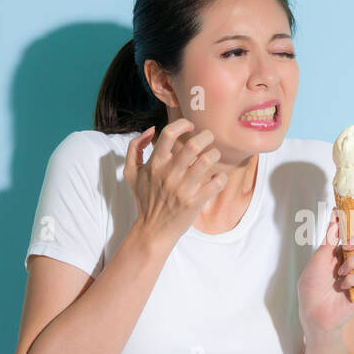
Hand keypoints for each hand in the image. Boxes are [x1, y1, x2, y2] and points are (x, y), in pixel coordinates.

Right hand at [124, 118, 225, 244]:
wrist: (153, 229)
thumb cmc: (145, 198)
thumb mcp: (131, 173)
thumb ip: (134, 148)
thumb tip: (150, 129)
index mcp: (155, 164)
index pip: (169, 134)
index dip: (183, 124)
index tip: (191, 125)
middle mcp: (169, 174)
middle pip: (193, 145)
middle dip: (206, 136)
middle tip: (209, 137)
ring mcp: (183, 188)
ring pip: (207, 161)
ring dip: (215, 154)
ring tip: (214, 155)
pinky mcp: (195, 201)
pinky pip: (216, 182)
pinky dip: (222, 176)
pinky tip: (218, 176)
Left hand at [297, 208, 353, 336]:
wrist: (312, 312)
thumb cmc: (313, 286)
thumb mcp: (319, 257)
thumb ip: (331, 237)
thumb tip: (336, 213)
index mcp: (352, 250)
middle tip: (347, 244)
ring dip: (353, 262)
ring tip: (339, 273)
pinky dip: (351, 280)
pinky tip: (341, 287)